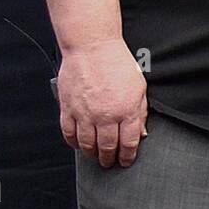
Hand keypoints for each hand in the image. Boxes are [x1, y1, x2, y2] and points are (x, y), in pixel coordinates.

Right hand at [56, 39, 147, 167]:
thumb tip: (140, 132)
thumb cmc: (117, 62)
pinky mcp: (68, 109)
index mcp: (126, 110)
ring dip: (92, 154)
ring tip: (96, 156)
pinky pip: (69, 134)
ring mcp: (85, 114)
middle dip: (110, 159)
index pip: (129, 143)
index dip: (128, 156)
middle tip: (110, 162)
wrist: (92, 47)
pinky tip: (79, 144)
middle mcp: (105, 115)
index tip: (126, 160)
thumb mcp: (139, 86)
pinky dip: (74, 143)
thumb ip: (140, 111)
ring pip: (87, 145)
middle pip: (107, 148)